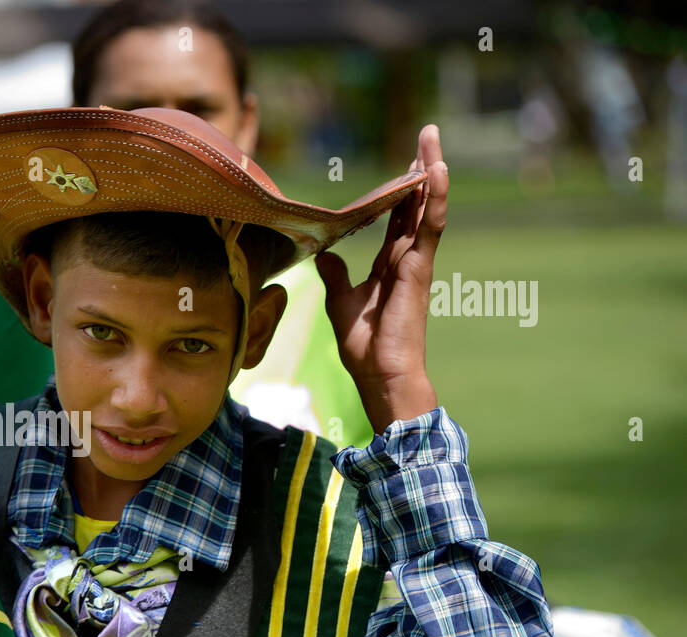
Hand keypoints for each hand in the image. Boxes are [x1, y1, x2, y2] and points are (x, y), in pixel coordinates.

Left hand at [315, 124, 447, 434]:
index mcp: (391, 267)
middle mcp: (407, 260)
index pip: (397, 220)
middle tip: (426, 135)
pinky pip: (430, 227)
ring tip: (432, 139)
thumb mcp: (342, 305)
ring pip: (426, 208)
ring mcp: (416, 263)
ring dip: (430, 173)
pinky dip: (434, 199)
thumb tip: (325, 258)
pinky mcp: (419, 269)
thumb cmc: (366, 349)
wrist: (381, 375)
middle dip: (420, 171)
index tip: (405, 165)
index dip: (399, 193)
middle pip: (415, 205)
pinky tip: (436, 172)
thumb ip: (337, 278)